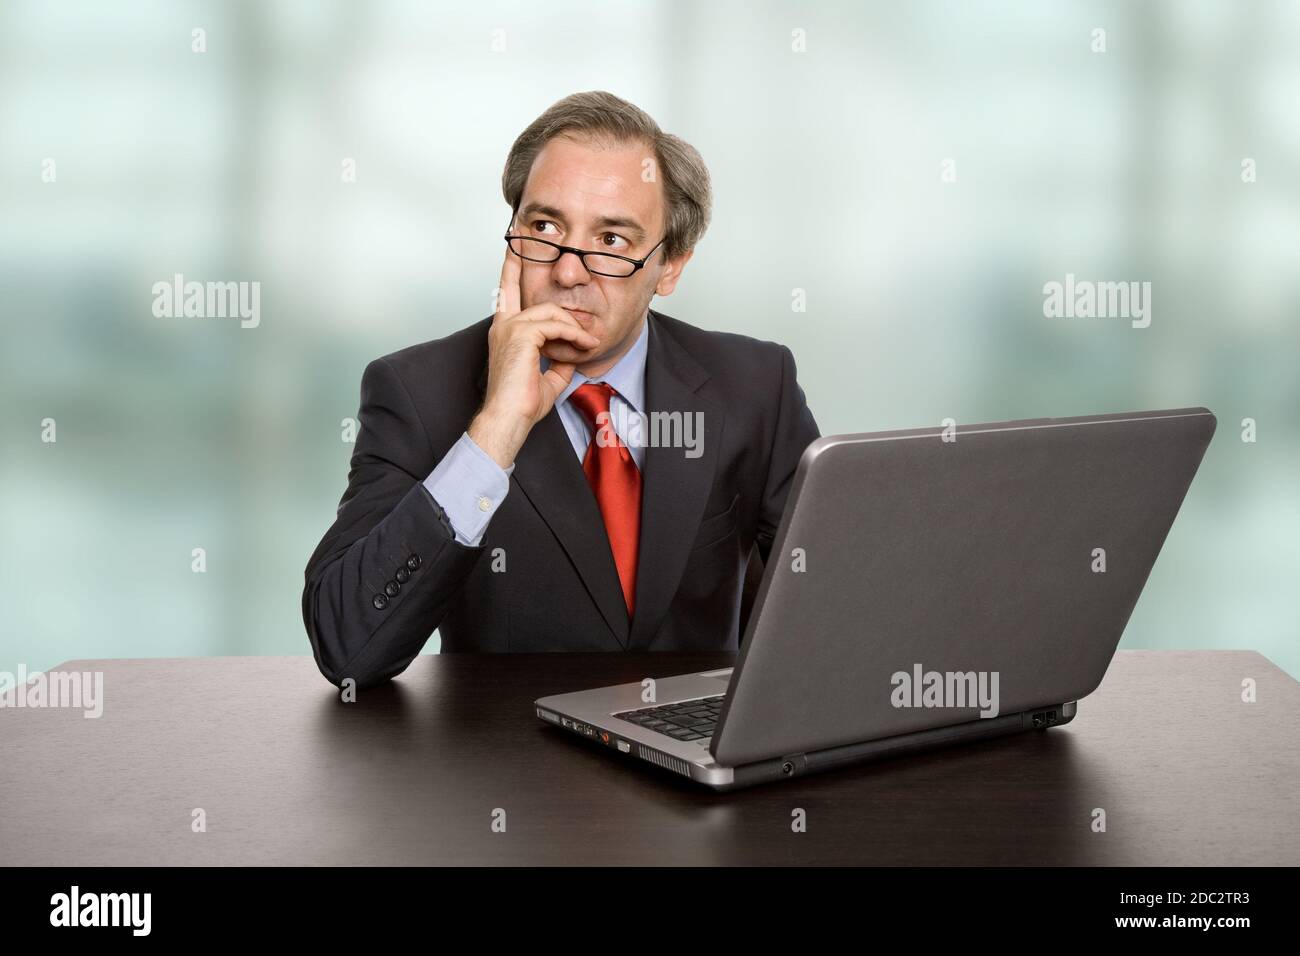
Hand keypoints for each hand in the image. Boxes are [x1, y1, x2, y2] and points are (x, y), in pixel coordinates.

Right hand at [468, 244, 600, 467]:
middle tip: (557, 290)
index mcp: (505, 332)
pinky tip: (585, 346)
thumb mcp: (548, 378)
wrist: (508, 419)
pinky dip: (574, 335)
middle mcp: (503, 325)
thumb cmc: (522, 405)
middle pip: (528, 291)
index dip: (512, 266)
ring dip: (575, 327)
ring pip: (551, 312)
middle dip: (544, 285)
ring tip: (590, 343)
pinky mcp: (521, 335)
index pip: (508, 291)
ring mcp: (510, 328)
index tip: (515, 244)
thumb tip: (573, 354)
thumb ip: (559, 360)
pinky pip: (556, 325)